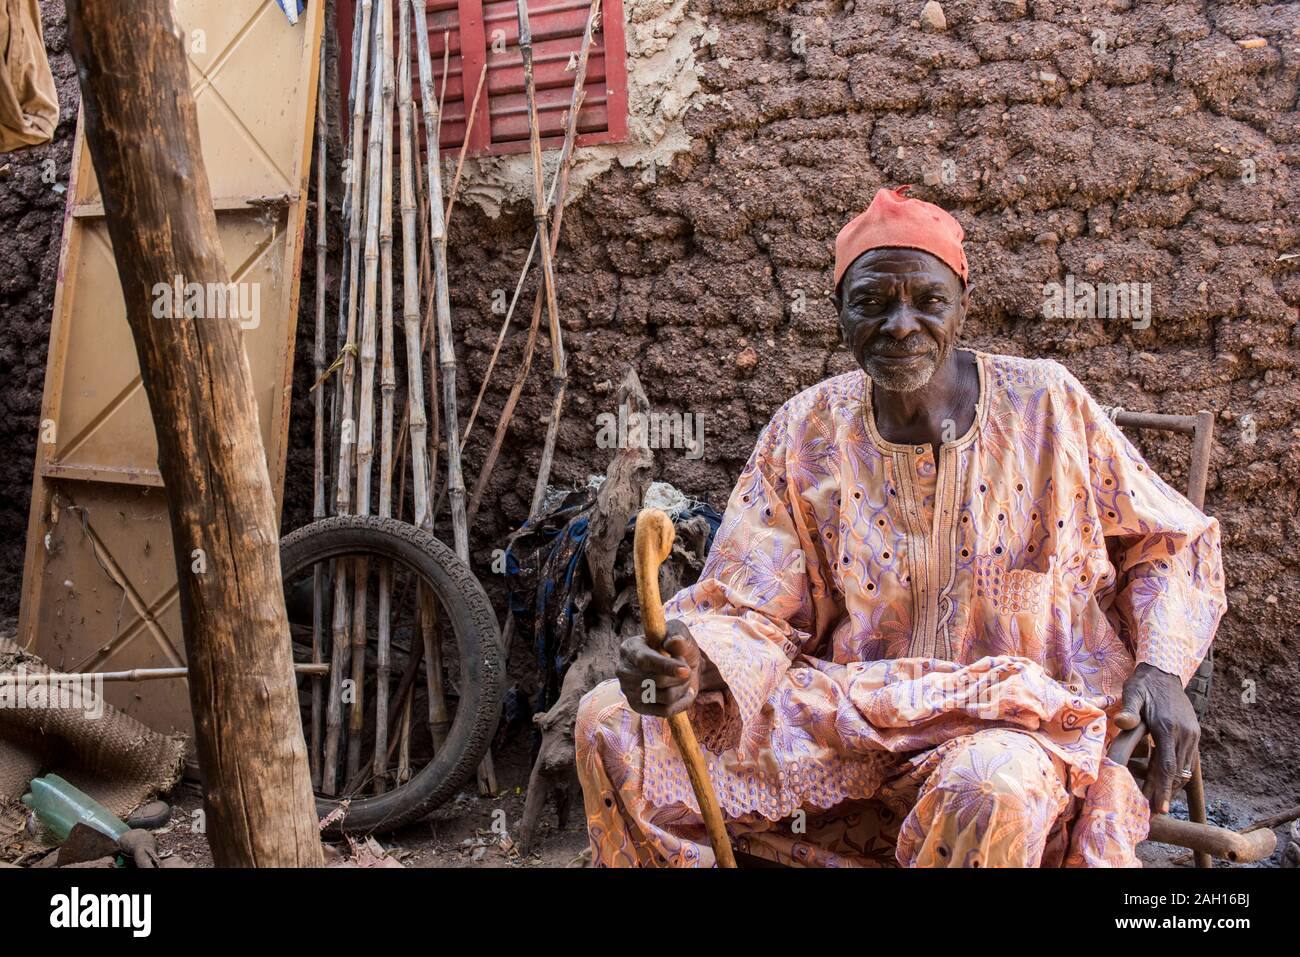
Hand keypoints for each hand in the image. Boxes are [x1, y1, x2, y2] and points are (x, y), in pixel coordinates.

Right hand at [616, 620, 702, 717]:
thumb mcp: (678, 633)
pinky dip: (682, 703)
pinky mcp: (638, 707)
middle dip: (681, 677)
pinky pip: (665, 711)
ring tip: (686, 680)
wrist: (678, 667)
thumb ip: (677, 634)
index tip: (685, 670)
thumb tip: (674, 642)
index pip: (645, 660)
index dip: (666, 666)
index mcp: (629, 648)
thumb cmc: (675, 646)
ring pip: (664, 697)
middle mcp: (624, 670)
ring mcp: (628, 690)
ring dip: (683, 688)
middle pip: (657, 681)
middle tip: (688, 670)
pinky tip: (687, 693)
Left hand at [1115, 663, 1199, 813]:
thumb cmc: (1143, 685)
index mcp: (1167, 726)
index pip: (1166, 765)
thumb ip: (1129, 710)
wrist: (1164, 673)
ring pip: (1185, 768)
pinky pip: (1188, 759)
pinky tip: (1167, 781)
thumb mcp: (1132, 693)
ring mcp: (1192, 734)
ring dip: (1173, 784)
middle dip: (1167, 792)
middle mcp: (1184, 733)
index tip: (1158, 806)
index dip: (1162, 787)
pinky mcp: (1194, 733)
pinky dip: (1178, 773)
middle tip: (1155, 810)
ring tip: (1160, 800)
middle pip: (1177, 771)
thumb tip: (1121, 722)